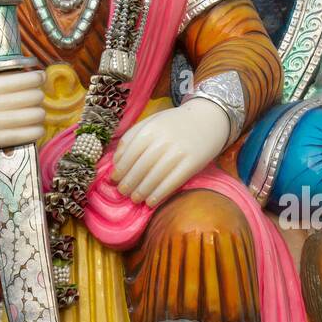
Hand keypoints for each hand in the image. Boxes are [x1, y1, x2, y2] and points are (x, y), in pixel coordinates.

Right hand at [0, 69, 45, 152]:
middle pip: (30, 97)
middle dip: (39, 95)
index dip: (37, 78)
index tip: (41, 77)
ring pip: (32, 116)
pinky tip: (38, 127)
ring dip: (40, 113)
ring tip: (38, 112)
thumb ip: (2, 80)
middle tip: (38, 96)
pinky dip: (37, 131)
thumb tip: (35, 78)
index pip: (21, 80)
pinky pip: (24, 135)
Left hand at [111, 99, 229, 206]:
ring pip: (155, 176)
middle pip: (141, 167)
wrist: (207, 119)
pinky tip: (151, 201)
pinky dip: (159, 194)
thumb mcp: (151, 122)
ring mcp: (179, 152)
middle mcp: (163, 140)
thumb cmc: (173, 123)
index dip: (120, 169)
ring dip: (142, 191)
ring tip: (135, 198)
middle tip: (122, 192)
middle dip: (129, 182)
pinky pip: (172, 182)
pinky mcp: (192, 163)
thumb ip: (131, 137)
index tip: (114, 179)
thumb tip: (116, 161)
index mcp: (150, 129)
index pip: (130, 153)